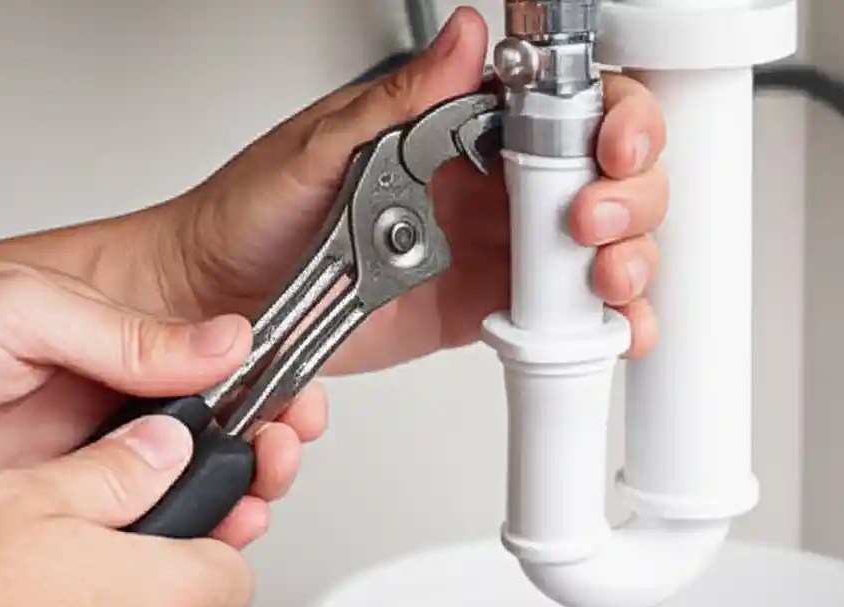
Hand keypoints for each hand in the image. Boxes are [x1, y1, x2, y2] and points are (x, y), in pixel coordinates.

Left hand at [0, 262, 324, 537]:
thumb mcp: (20, 307)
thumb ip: (127, 332)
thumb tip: (222, 339)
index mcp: (110, 334)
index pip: (215, 357)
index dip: (266, 380)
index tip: (297, 400)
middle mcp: (105, 396)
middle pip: (215, 427)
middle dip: (264, 444)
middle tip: (278, 456)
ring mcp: (81, 457)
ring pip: (180, 486)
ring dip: (229, 496)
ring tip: (248, 501)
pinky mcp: (52, 512)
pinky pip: (126, 533)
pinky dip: (168, 542)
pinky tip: (190, 538)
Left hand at [159, 6, 666, 372]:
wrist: (217, 300)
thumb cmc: (253, 212)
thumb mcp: (321, 144)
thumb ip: (402, 101)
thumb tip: (466, 39)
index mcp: (455, 131)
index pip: (564, 112)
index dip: (613, 124)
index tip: (612, 150)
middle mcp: (484, 186)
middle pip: (600, 178)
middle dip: (626, 199)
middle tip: (593, 224)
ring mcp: (487, 251)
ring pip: (592, 249)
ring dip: (624, 263)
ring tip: (603, 282)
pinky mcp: (478, 311)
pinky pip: (553, 318)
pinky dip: (592, 327)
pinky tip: (603, 328)